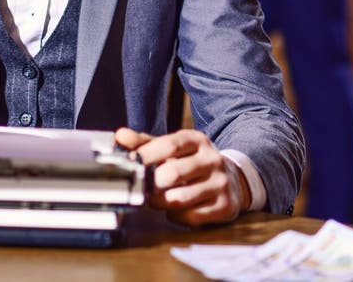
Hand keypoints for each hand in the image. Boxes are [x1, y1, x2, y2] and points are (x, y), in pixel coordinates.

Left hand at [115, 128, 249, 225]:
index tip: (131, 164)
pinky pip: (190, 216)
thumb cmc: (193, 162)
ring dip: (160, 202)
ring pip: (180, 198)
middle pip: (173, 173)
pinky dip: (175, 215)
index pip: (170, 145)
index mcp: (197, 140)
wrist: (233, 179)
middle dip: (152, 183)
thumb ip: (146, 143)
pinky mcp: (224, 206)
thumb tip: (120, 136)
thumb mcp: (174, 148)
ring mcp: (220, 183)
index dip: (147, 155)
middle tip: (142, 187)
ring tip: (155, 199)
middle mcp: (212, 159)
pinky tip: (174, 209)